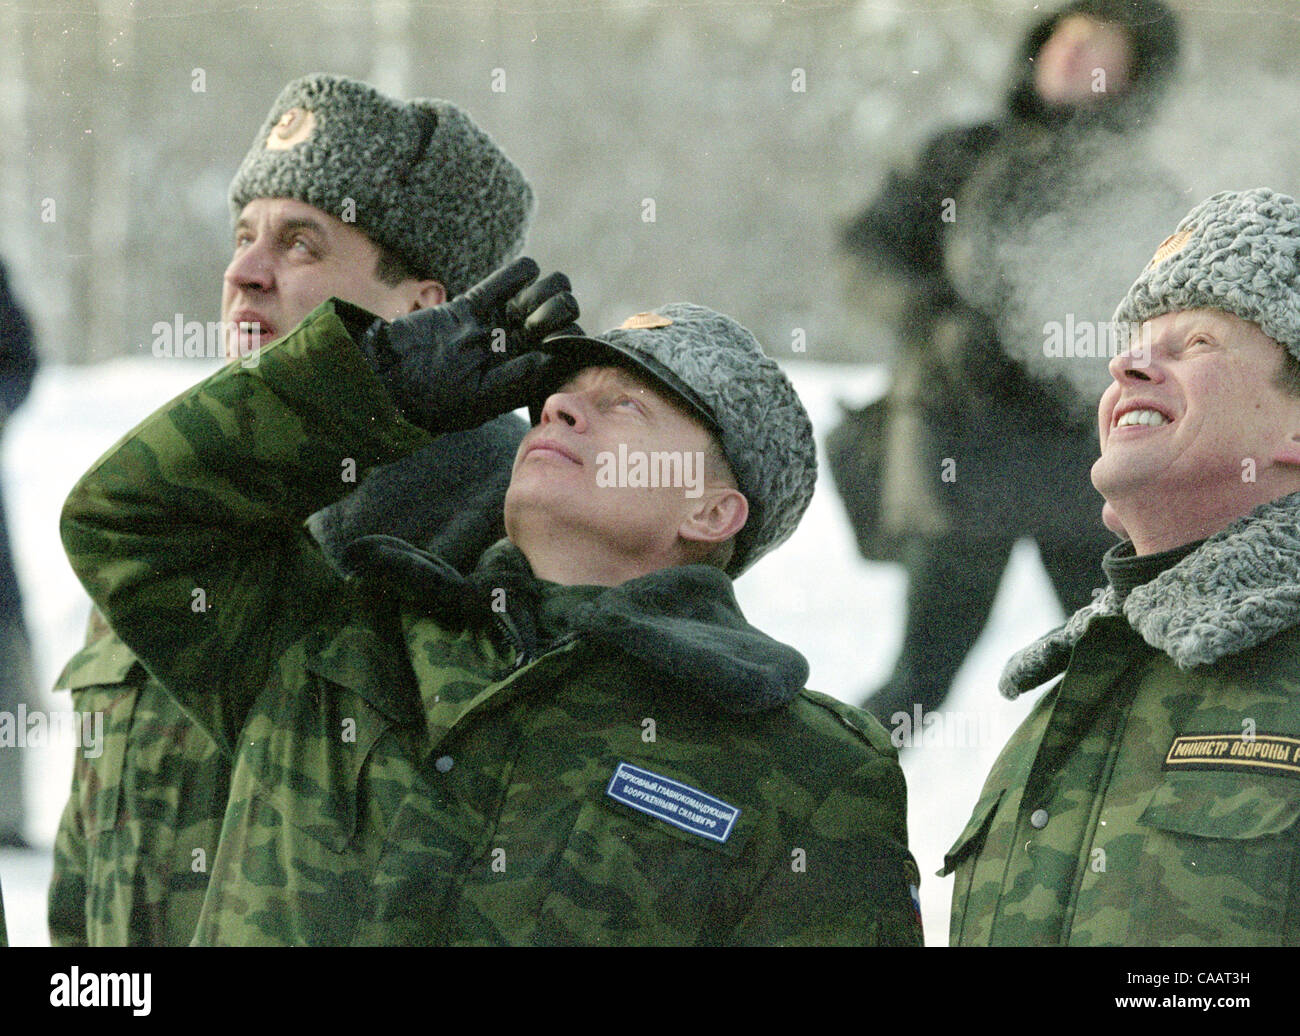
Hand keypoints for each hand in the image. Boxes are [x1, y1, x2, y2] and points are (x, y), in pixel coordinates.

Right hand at [362, 257, 578, 432]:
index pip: (558, 352)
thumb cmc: (434, 399)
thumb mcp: (477, 397)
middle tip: (549, 311)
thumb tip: (546, 359)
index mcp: (520, 374)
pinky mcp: (470, 306)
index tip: (561, 336)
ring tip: (542, 290)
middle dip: (559, 311)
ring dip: (545, 290)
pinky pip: (501, 285)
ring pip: (533, 300)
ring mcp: (492, 325)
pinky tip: (527, 270)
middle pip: (552, 321)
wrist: (390, 378)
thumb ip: (513, 379)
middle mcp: (511, 349)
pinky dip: (517, 274)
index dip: (567, 340)